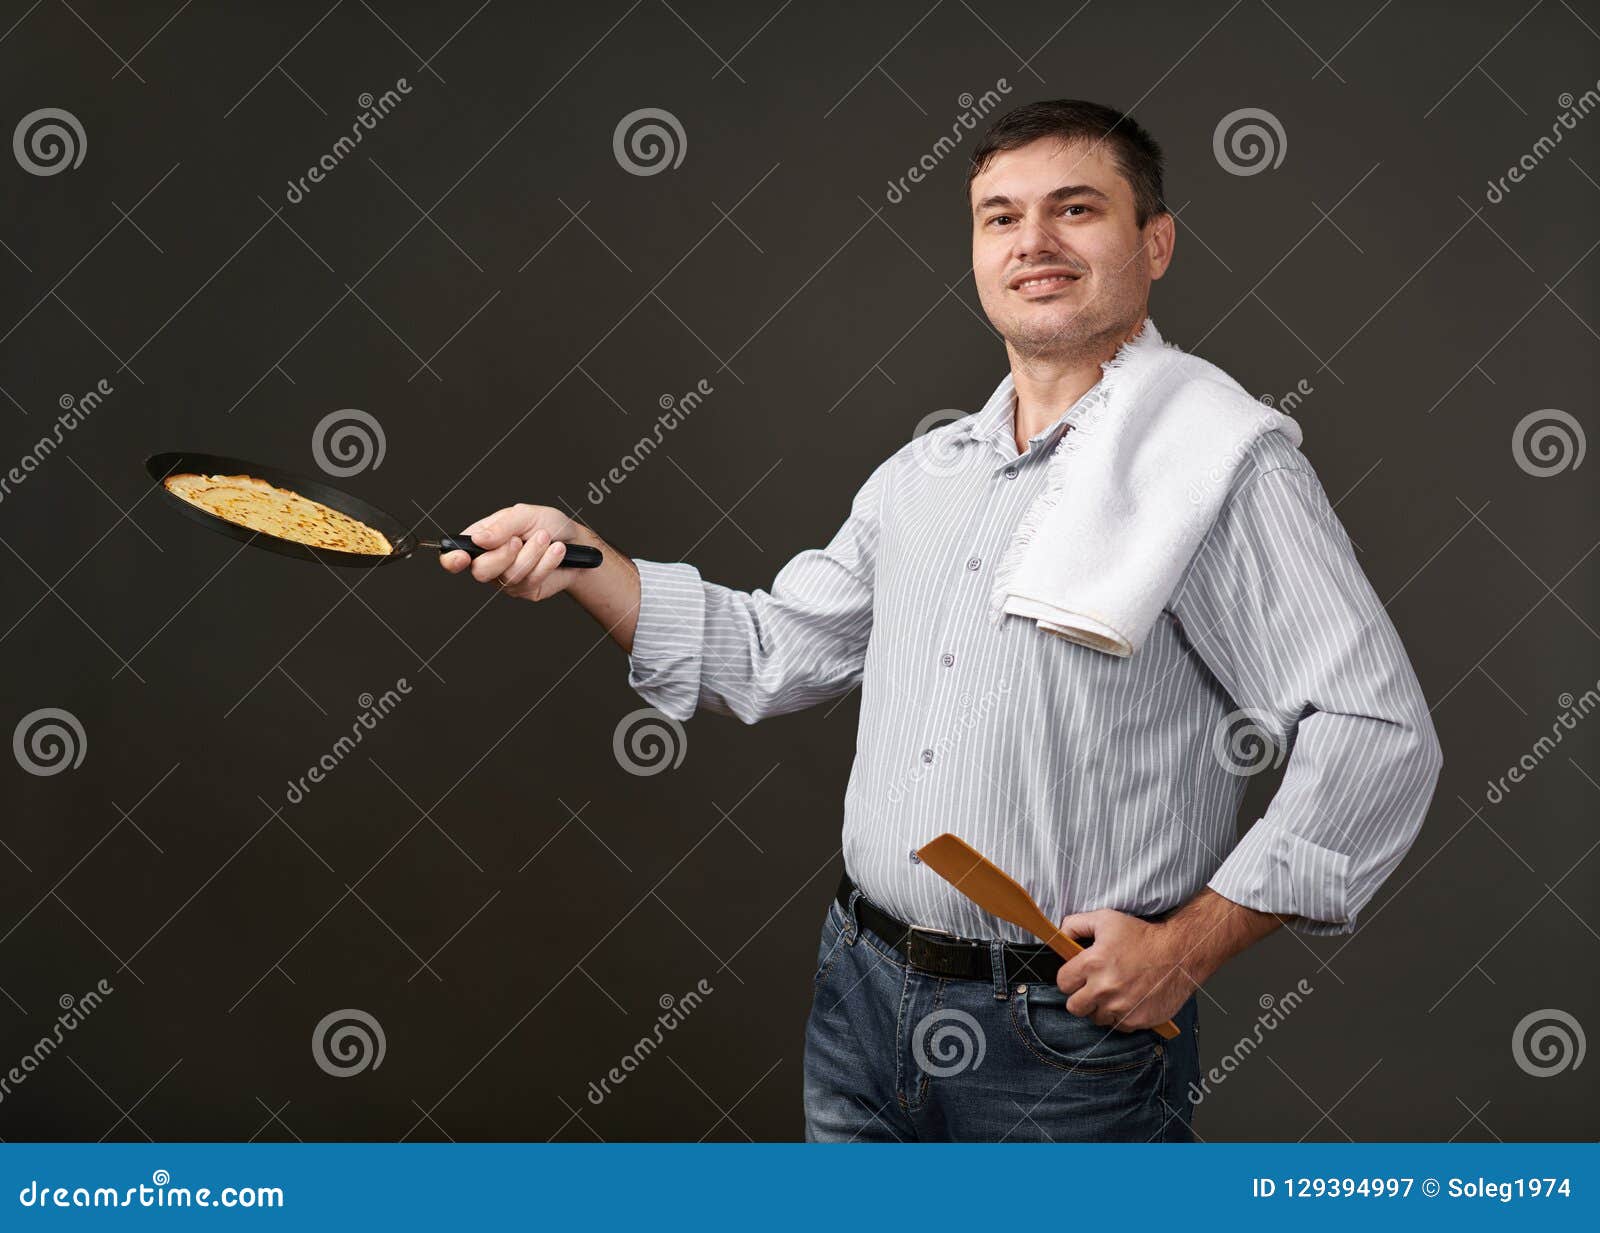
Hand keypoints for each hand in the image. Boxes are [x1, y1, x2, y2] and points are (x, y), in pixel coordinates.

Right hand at [439, 503, 586, 601]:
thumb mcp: (524, 515)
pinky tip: (557, 551)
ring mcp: (507, 579)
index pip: (454, 556)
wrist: (576, 542)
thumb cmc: (547, 524)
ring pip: (510, 576)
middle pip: (480, 571)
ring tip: (546, 537)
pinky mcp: (526, 590)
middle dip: (503, 555)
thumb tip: (478, 539)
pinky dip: (546, 562)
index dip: (452, 560)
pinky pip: (531, 580)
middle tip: (520, 539)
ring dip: (532, 553)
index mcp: (481, 540)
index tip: (462, 557)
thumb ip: (501, 526)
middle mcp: (490, 562)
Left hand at [1054, 909, 1202, 1032]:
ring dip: (1101, 1008)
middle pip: (1074, 1007)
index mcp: (1092, 963)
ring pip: (1095, 1018)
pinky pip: (1116, 1025)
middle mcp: (1104, 988)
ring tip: (1114, 992)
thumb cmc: (1143, 936)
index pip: (1062, 983)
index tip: (1080, 974)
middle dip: (1081, 997)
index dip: (1070, 978)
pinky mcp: (1136, 1021)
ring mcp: (1120, 1007)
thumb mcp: (1106, 919)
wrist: (1179, 954)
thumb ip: (1076, 925)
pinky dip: (1120, 1016)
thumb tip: (1059, 935)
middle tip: (1094, 986)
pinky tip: (1129, 1000)